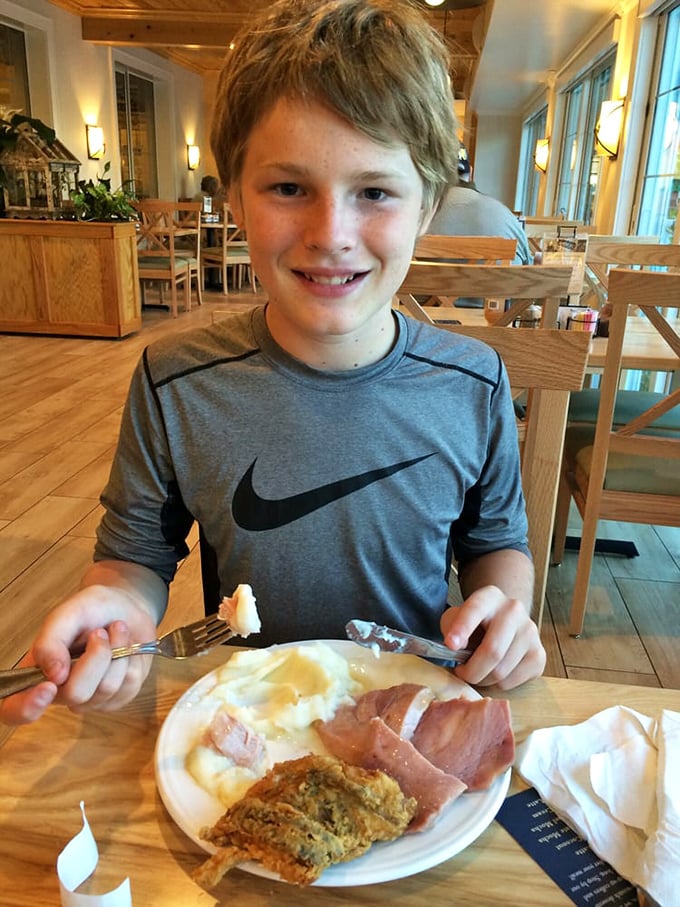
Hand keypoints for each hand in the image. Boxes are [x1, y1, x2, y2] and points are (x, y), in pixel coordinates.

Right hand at [0, 584, 157, 725]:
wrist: (126, 607)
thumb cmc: (91, 611)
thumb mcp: (66, 615)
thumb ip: (50, 642)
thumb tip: (53, 675)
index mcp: (36, 673)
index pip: (15, 710)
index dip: (26, 708)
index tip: (50, 685)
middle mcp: (60, 693)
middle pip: (75, 694)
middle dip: (96, 656)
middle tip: (99, 632)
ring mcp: (90, 700)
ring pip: (106, 689)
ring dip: (117, 651)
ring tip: (114, 632)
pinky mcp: (117, 699)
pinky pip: (128, 687)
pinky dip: (131, 658)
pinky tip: (126, 647)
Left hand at [440, 585, 545, 689]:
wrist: (505, 622)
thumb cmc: (475, 623)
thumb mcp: (456, 617)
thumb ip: (451, 626)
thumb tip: (459, 647)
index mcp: (489, 596)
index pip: (475, 610)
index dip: (462, 628)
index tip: (450, 644)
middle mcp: (514, 610)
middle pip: (493, 650)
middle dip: (471, 671)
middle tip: (461, 673)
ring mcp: (531, 632)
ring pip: (501, 671)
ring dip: (483, 679)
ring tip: (477, 671)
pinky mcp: (539, 655)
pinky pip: (512, 681)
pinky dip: (497, 684)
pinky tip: (494, 672)